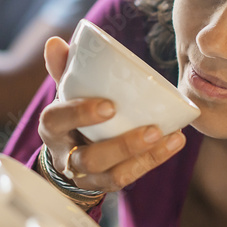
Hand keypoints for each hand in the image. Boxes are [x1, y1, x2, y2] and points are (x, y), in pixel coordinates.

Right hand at [38, 36, 186, 192]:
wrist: (69, 152)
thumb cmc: (72, 113)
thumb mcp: (66, 91)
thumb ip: (62, 68)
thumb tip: (55, 42)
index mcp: (52, 127)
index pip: (57, 121)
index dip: (80, 114)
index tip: (109, 105)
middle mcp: (66, 156)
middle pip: (88, 159)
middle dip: (121, 146)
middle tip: (151, 128)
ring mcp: (86, 176)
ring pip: (111, 176)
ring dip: (141, 157)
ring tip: (166, 136)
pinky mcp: (105, 184)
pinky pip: (127, 180)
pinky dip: (152, 161)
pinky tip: (174, 142)